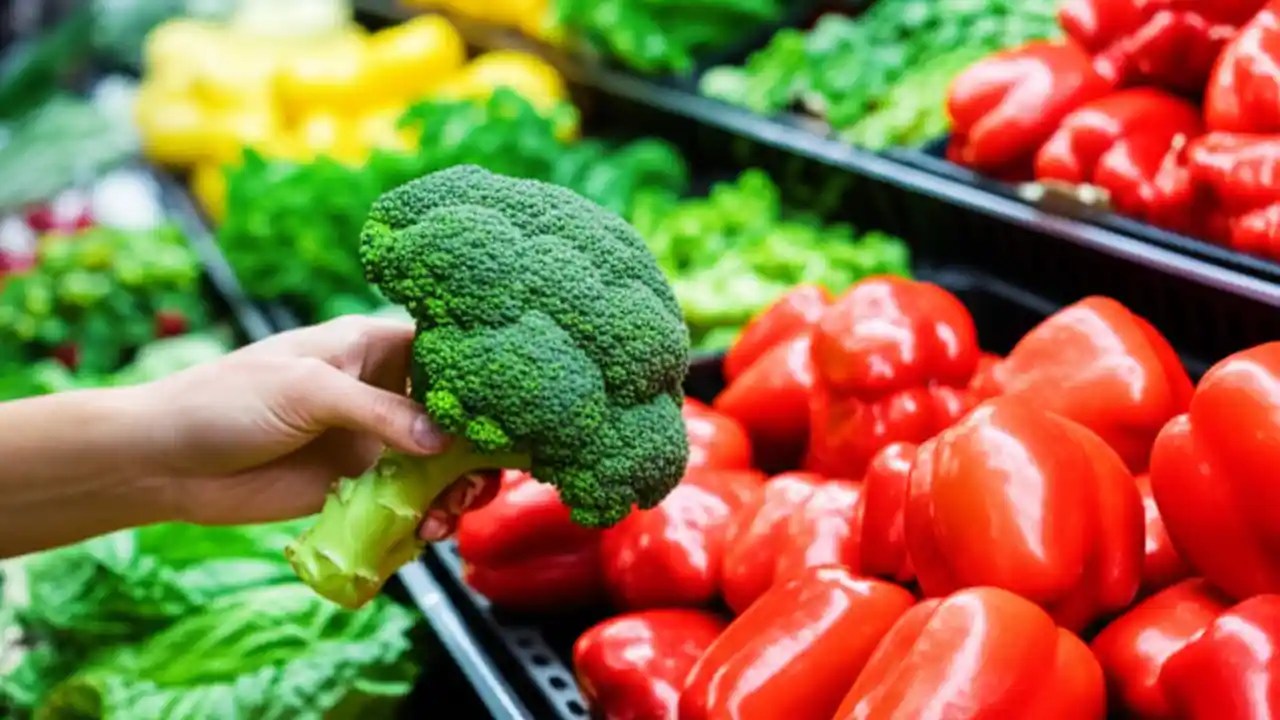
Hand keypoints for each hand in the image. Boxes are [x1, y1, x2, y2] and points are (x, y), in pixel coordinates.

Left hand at [138, 315, 497, 536]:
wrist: (165, 463)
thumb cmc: (227, 401)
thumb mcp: (306, 390)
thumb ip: (378, 412)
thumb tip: (445, 441)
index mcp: (372, 347)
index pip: (447, 350)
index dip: (481, 376)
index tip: (511, 409)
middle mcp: (383, 392)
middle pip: (457, 416)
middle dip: (479, 449)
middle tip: (479, 482)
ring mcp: (374, 441)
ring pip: (442, 465)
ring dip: (456, 492)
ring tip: (444, 518)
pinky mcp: (359, 486)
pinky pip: (411, 502)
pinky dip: (427, 518)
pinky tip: (423, 533)